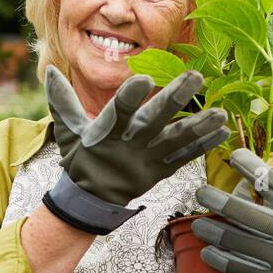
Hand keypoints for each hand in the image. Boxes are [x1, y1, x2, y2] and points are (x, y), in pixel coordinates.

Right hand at [42, 65, 228, 233]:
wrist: (91, 200)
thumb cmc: (81, 158)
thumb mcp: (67, 131)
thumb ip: (62, 101)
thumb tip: (50, 72)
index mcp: (105, 134)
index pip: (117, 113)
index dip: (130, 97)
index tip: (144, 78)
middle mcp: (130, 147)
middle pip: (153, 121)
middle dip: (174, 99)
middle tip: (195, 77)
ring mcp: (148, 161)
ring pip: (176, 141)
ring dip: (199, 126)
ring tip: (221, 112)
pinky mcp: (161, 171)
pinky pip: (185, 158)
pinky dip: (203, 145)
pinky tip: (222, 131)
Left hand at [191, 149, 272, 272]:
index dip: (253, 168)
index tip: (234, 157)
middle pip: (248, 213)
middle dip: (220, 201)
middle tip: (200, 192)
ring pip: (239, 242)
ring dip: (214, 231)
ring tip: (196, 225)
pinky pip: (242, 269)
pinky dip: (222, 261)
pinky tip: (207, 253)